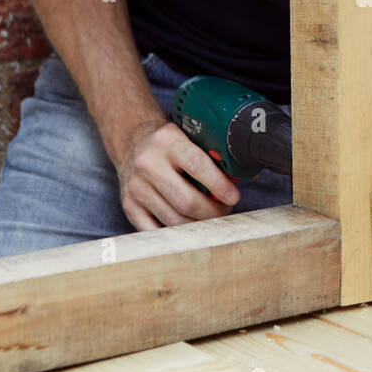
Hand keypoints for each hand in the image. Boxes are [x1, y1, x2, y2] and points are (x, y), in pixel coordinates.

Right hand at [115, 119, 240, 229]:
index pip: (197, 165)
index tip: (233, 197)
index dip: (219, 185)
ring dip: (198, 225)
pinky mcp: (129, 205)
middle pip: (187, 201)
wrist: (133, 144)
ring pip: (174, 220)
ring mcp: (136, 187)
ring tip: (210, 217)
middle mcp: (148, 164)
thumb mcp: (189, 138)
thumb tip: (242, 176)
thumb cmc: (171, 145)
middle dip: (213, 211)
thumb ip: (212, 155)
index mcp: (167, 141)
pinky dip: (176, 234)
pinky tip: (189, 226)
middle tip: (225, 210)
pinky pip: (155, 230)